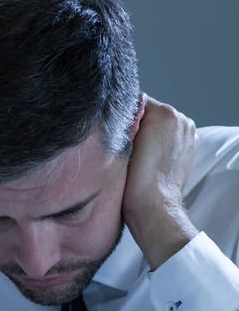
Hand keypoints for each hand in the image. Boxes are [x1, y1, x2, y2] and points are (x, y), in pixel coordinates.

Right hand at [122, 96, 198, 269]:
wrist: (153, 207)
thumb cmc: (135, 181)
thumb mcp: (122, 143)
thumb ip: (126, 120)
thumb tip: (126, 115)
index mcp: (164, 113)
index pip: (139, 103)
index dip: (126, 118)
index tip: (120, 135)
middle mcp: (181, 119)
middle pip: (153, 114)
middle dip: (141, 126)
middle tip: (130, 148)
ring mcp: (188, 134)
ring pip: (162, 126)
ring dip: (152, 136)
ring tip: (141, 157)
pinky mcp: (190, 148)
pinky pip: (171, 139)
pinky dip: (162, 146)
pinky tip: (152, 161)